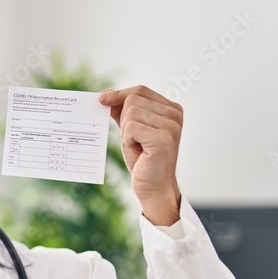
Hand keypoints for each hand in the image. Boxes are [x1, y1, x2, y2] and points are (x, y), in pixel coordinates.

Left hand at [99, 86, 182, 225]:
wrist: (153, 187)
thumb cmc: (144, 160)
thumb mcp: (131, 131)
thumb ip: (122, 112)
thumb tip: (106, 96)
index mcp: (172, 109)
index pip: (140, 91)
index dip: (120, 94)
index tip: (102, 99)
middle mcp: (175, 115)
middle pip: (133, 99)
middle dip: (124, 119)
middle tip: (133, 139)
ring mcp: (171, 126)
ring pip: (130, 112)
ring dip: (126, 132)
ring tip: (139, 146)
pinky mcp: (162, 138)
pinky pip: (131, 127)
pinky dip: (128, 140)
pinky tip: (139, 151)